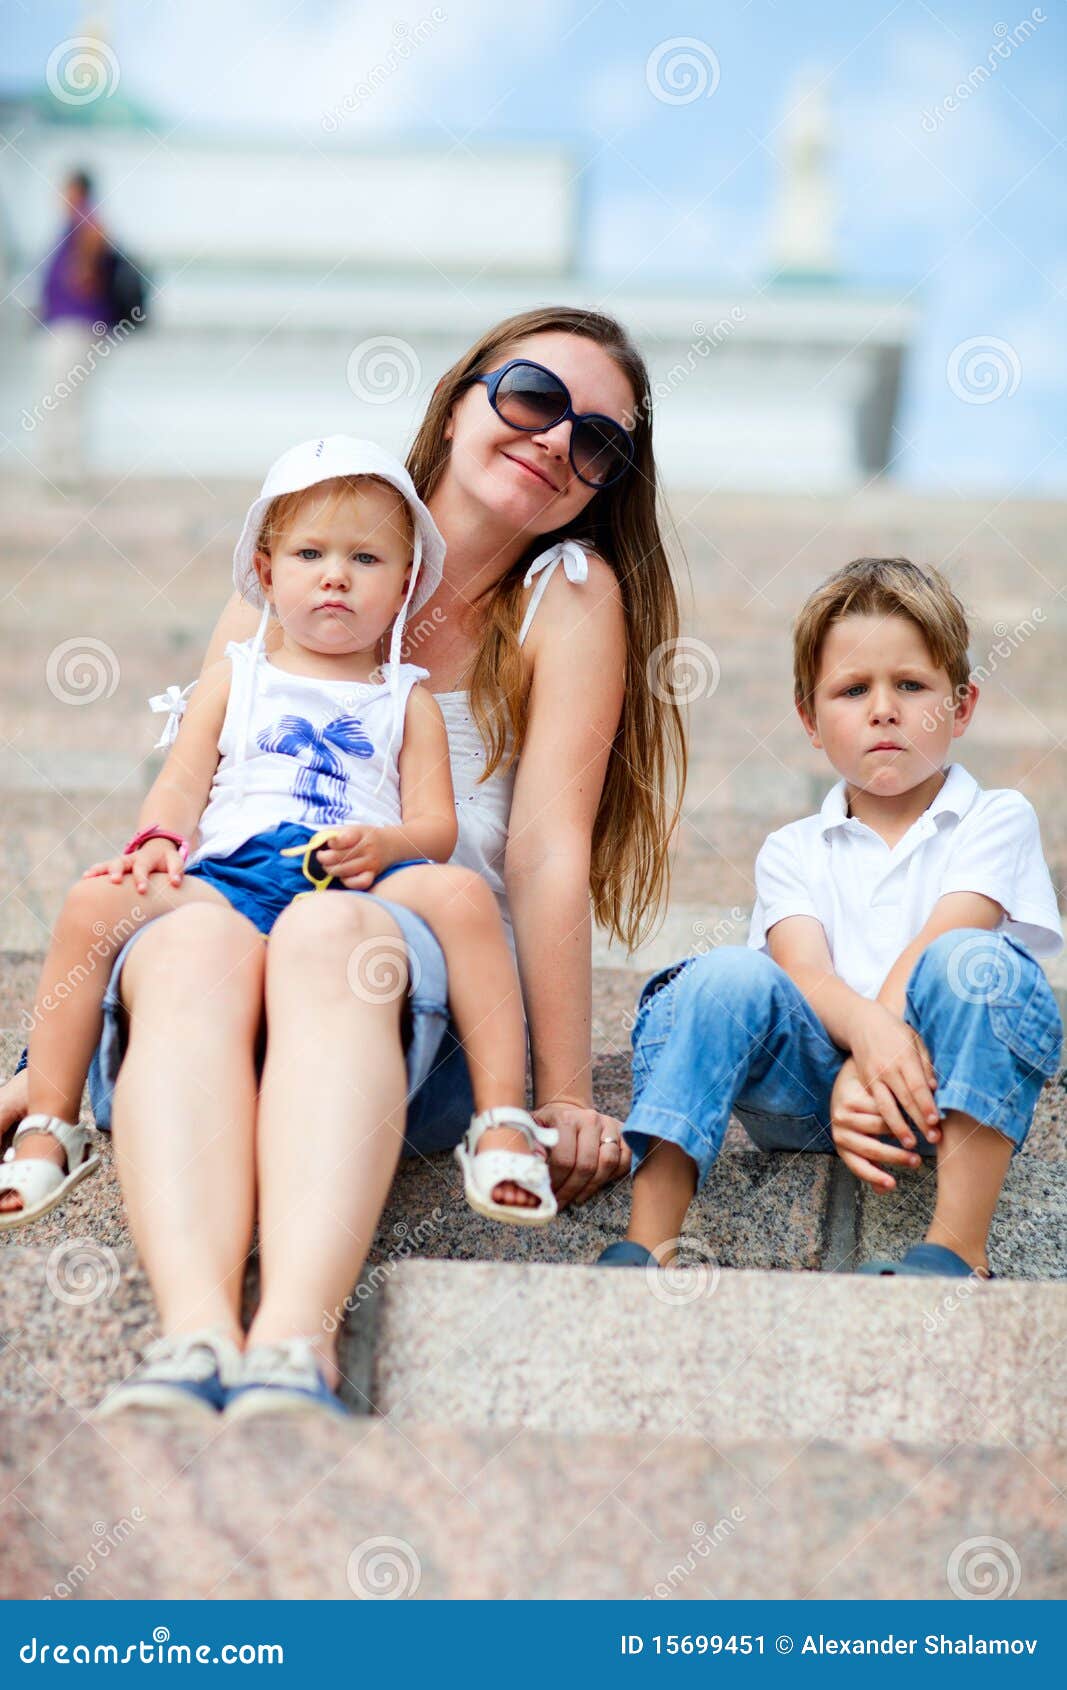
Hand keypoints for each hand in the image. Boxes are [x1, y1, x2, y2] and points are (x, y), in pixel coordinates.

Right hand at [83, 840, 183, 893]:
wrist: (157, 848)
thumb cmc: (166, 859)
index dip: (142, 879)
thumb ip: (177, 870)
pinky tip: (84, 879)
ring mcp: (121, 862)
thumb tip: (176, 883)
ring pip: (108, 863)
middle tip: (114, 881)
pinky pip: (102, 867)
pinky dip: (94, 871)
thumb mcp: (175, 860)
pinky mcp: (115, 866)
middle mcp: (131, 859)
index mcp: (146, 858)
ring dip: (99, 869)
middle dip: (116, 871)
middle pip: (121, 863)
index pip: (143, 868)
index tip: (142, 890)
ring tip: (87, 876)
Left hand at [315, 826, 386, 889]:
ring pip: (343, 871)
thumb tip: (314, 842)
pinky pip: (357, 883)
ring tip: (330, 866)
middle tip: (321, 857)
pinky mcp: (372, 876)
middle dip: (323, 858)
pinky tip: (344, 876)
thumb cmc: (365, 836)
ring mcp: (370, 864)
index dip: (329, 842)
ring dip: (331, 870)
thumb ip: (333, 833)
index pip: (340, 840)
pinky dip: (347, 881)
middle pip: (337, 857)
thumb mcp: (352, 828)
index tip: (327, 843)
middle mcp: (366, 849)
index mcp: (359, 833)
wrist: (391, 844)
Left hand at [533, 1098, 630, 1208]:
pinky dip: (613, 1176)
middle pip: (586, 1164)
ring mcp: (610, 1125)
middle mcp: (591, 1120)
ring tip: (577, 1198)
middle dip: (572, 1189)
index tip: (549, 1195)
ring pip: (608, 1163)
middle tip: (561, 1202)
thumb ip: (531, 1145)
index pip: (564, 1158)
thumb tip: (535, 1160)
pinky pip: (625, 1160)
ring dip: (591, 1186)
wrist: (569, 1112)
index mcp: (566, 1119)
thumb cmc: (549, 1126)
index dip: (557, 1181)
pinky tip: (596, 1184)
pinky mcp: (625, 1132)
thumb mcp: (533, 1130)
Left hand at [831, 1057, 922, 1190]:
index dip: (876, 1177)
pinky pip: (878, 1107)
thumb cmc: (861, 1119)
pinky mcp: (849, 1098)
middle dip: (897, 1157)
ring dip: (899, 1130)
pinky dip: (895, 1111)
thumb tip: (883, 1192)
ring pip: (877, 1127)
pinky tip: (909, 1112)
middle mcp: (839, 1133)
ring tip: (916, 1134)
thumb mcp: (865, 1141)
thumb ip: (874, 1162)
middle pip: (872, 1149)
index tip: (893, 1185)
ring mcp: (843, 1116)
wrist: (849, 1084)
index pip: (859, 1167)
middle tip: (917, 1161)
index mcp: (843, 1148)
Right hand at [847, 1001, 939, 1145]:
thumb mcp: (915, 1040)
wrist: (862, 1022)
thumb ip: (925, 1064)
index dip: (926, 1105)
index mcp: (904, 1057)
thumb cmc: (895, 1031)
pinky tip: (895, 1132)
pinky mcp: (865, 1082)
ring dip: (899, 1128)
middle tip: (933, 1139)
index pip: (917, 1086)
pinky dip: (886, 1120)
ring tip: (910, 1144)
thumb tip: (933, 1088)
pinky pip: (876, 1104)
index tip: (935, 1121)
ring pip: (886, 1107)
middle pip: (905, 1100)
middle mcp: (887, 1069)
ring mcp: (874, 1077)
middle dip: (919, 1121)